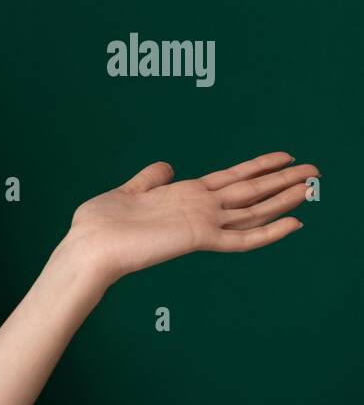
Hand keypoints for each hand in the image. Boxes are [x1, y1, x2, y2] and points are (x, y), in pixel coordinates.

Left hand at [67, 150, 318, 285]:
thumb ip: (150, 179)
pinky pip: (242, 237)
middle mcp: (199, 209)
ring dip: (284, 199)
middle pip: (251, 191)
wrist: (88, 247)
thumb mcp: (127, 192)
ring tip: (314, 187)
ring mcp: (201, 224)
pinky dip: (269, 231)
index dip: (258, 167)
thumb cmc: (99, 224)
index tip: (285, 157)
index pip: (231, 179)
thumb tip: (166, 166)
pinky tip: (294, 222)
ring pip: (253, 210)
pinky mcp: (199, 238)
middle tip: (317, 170)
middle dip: (283, 180)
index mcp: (184, 196)